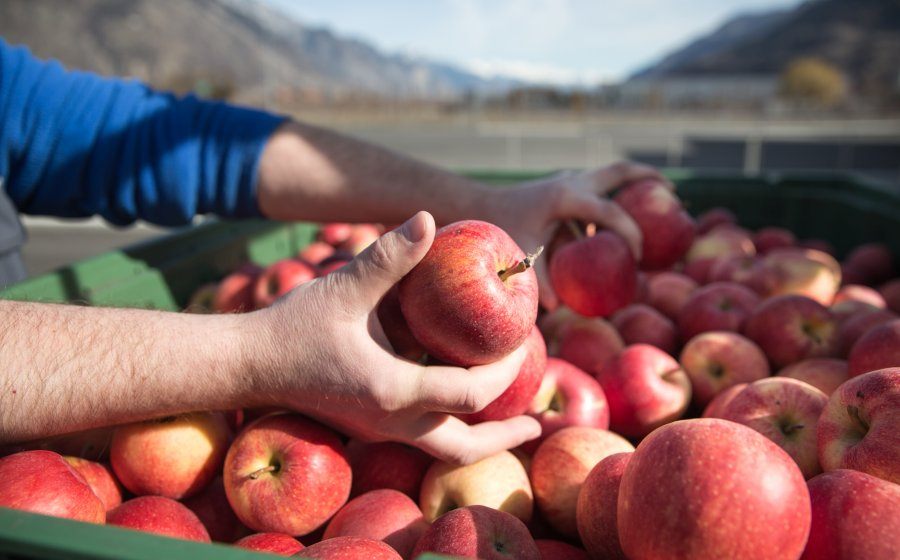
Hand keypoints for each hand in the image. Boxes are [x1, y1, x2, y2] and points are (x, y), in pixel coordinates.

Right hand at [246, 211, 540, 464]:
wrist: (246, 365)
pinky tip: (459, 396)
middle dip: (506, 435)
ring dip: (482, 435)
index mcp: (392, 391)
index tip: (522, 343)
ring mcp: (378, 429)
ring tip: (514, 422)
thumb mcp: (343, 288)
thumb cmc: (291, 328)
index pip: (469, 394)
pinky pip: (423, 433)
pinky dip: (452, 421)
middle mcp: (391, 422)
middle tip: (538, 420)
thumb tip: (429, 218)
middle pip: (464, 446)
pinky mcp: (368, 423)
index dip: (505, 371)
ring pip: (443, 448)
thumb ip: (388, 256)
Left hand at [483, 161, 671, 309]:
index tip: (638, 256)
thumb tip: (556, 309)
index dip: (629, 233)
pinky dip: (612, 202)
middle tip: (673, 193)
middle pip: (621, 171)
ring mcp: (569, 180)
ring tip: (658, 204)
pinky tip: (618, 225)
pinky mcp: (565, 186)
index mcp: (567, 196)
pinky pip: (597, 190)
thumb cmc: (501, 228)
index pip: (610, 212)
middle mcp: (573, 181)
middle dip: (649, 179)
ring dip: (633, 186)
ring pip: (611, 174)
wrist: (480, 204)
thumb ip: (540, 281)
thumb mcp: (522, 254)